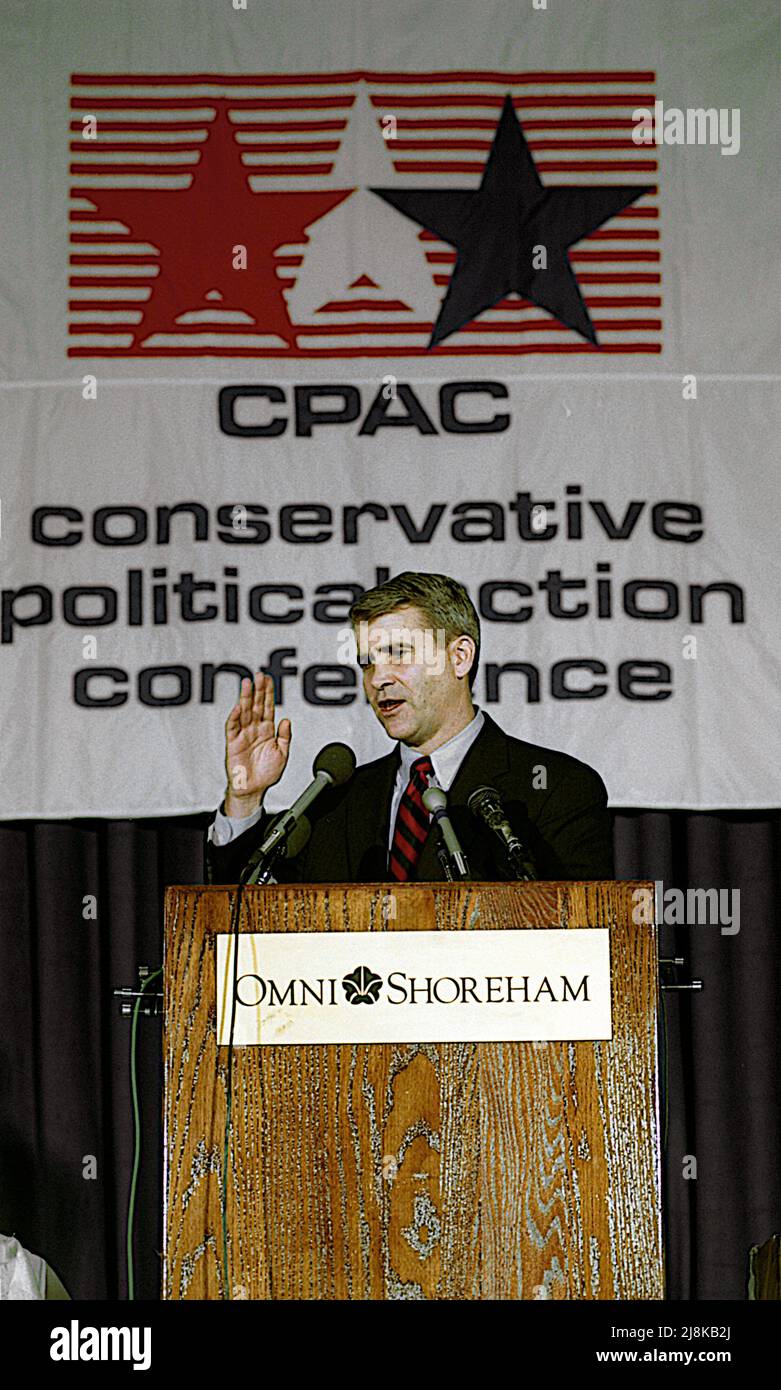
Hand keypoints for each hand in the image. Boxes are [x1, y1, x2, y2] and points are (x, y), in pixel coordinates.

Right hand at [223, 672, 291, 816]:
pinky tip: (237, 707)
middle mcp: (254, 729)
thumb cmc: (267, 774)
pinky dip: (234, 717)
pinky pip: (233, 727)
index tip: (269, 679)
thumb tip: (287, 720)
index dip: (268, 693)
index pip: (267, 707)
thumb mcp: (283, 754)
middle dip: (257, 690)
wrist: (253, 790)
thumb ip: (285, 736)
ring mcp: (243, 735)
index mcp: (267, 730)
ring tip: (246, 684)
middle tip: (259, 676)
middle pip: (255, 705)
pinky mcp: (233, 743)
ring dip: (245, 698)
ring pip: (244, 712)